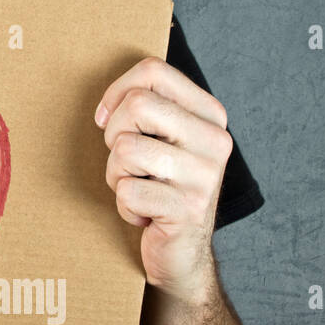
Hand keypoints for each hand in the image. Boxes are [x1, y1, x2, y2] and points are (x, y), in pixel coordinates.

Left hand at [94, 56, 233, 302]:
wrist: (183, 253)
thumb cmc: (160, 187)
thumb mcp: (161, 140)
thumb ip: (146, 108)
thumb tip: (108, 103)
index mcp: (211, 115)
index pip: (153, 71)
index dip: (117, 91)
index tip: (108, 119)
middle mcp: (216, 140)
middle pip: (137, 105)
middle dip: (114, 135)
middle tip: (127, 162)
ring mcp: (205, 175)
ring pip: (125, 149)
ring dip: (117, 175)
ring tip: (138, 189)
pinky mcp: (188, 209)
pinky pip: (127, 191)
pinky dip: (124, 205)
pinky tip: (145, 214)